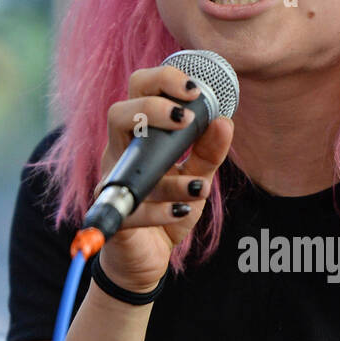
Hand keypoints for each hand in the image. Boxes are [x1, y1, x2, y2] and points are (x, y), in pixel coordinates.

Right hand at [96, 62, 233, 291]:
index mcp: (139, 137)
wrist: (147, 259)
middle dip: (152, 108)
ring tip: (199, 187)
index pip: (139, 91)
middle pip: (118, 112)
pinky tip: (181, 210)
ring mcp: (114, 185)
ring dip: (169, 176)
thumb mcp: (195, 178)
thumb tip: (225, 120)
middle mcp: (121, 155)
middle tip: (185, 118)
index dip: (162, 81)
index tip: (195, 90)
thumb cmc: (165, 209)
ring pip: (130, 163)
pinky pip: (132, 210)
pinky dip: (160, 210)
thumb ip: (209, 152)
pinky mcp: (114, 218)